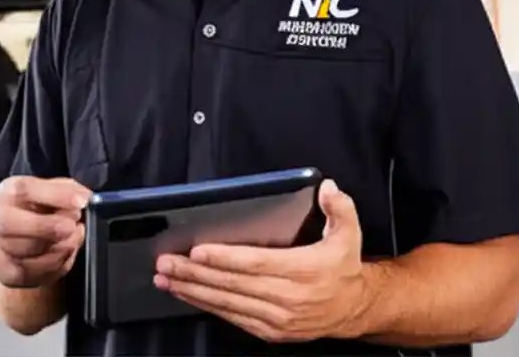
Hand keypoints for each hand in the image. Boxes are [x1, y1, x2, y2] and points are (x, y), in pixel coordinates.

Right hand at [0, 176, 90, 288]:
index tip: (81, 201)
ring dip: (57, 247)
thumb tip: (84, 197)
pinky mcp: (6, 274)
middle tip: (71, 227)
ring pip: (23, 253)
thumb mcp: (55, 192)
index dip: (55, 195)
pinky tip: (64, 254)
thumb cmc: (41, 210)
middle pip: (8, 224)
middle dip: (45, 227)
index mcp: (8, 192)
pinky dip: (55, 265)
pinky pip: (30, 275)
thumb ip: (68, 191)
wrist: (23, 237)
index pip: (24, 189)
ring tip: (73, 238)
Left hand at [153, 179, 369, 342]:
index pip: (256, 263)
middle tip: (166, 262)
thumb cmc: (343, 268)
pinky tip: (187, 295)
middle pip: (233, 284)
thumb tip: (328, 187)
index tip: (197, 251)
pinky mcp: (269, 331)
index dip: (224, 258)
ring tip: (166, 278)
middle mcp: (288, 297)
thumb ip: (340, 208)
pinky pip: (232, 318)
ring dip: (193, 291)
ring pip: (227, 304)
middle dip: (195, 274)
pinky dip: (207, 306)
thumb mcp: (349, 234)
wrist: (353, 310)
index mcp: (303, 270)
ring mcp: (277, 318)